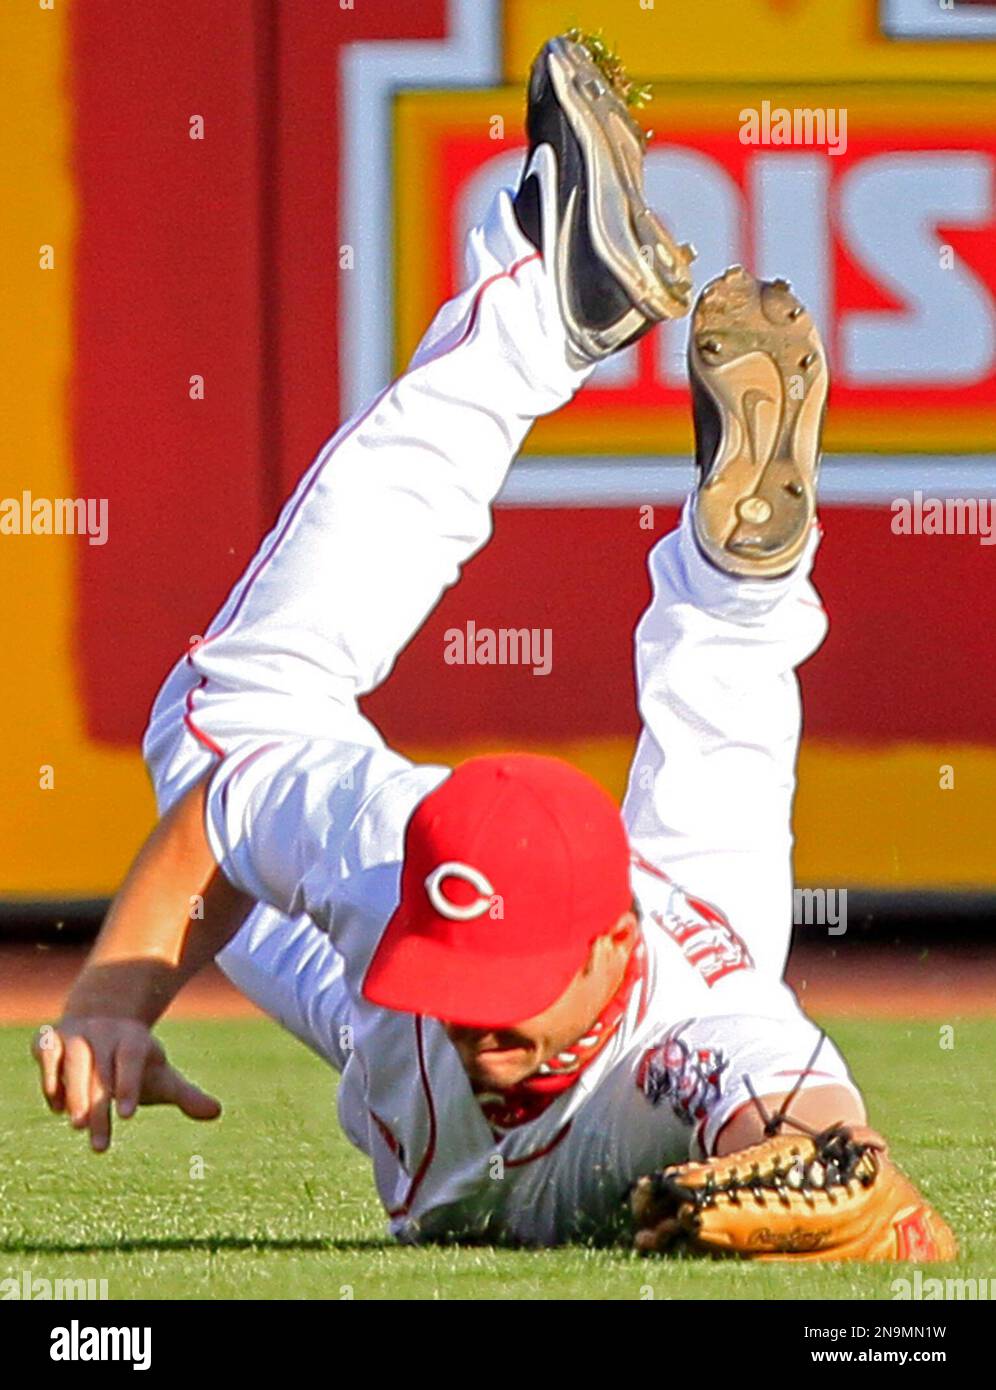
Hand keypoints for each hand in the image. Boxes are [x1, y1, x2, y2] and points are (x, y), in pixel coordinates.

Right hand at [32, 1016, 221, 1152]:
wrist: (103, 1017)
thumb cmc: (133, 1057)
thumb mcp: (159, 1074)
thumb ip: (185, 1094)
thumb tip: (216, 1112)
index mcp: (134, 1040)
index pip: (132, 1062)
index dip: (129, 1087)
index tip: (127, 1116)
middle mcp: (105, 1034)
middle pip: (100, 1072)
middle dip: (97, 1108)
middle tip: (100, 1146)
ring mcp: (76, 1034)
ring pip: (72, 1063)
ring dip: (72, 1094)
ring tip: (76, 1126)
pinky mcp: (50, 1038)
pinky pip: (46, 1054)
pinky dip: (48, 1077)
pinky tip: (56, 1105)